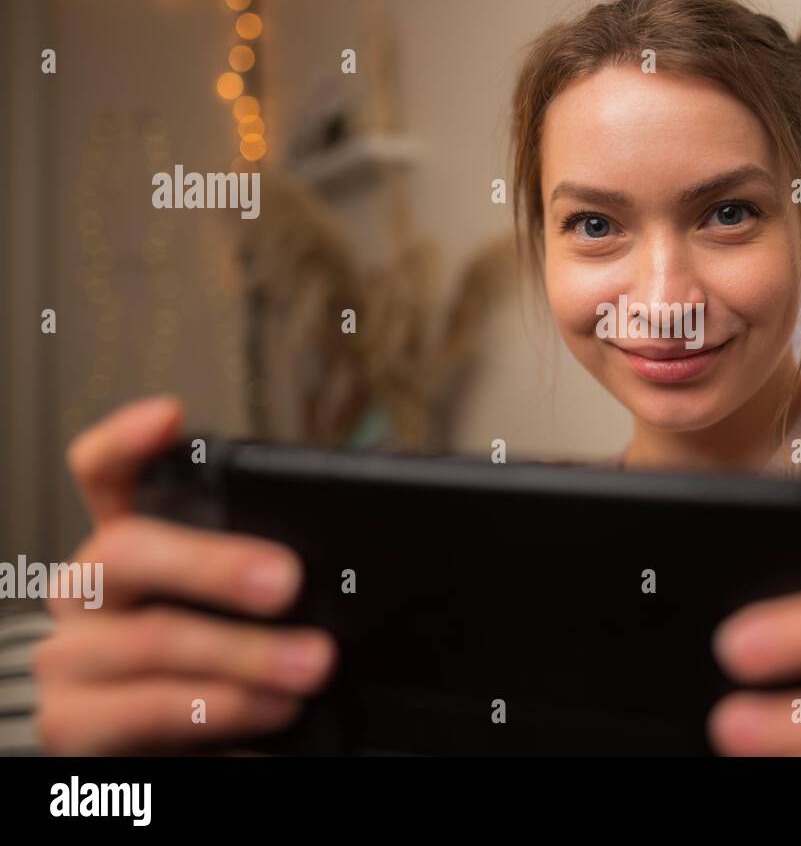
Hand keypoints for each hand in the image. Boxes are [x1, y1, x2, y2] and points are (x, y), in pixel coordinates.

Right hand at [33, 395, 337, 754]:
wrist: (198, 755)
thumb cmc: (230, 670)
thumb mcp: (254, 610)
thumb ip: (272, 570)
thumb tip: (355, 556)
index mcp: (134, 549)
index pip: (105, 475)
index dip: (127, 441)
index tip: (169, 415)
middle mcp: (90, 593)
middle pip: (125, 551)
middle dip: (214, 563)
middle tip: (288, 582)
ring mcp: (75, 656)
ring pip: (150, 639)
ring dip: (244, 655)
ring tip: (312, 666)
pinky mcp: (76, 723)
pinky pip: (143, 711)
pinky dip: (219, 711)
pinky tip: (270, 709)